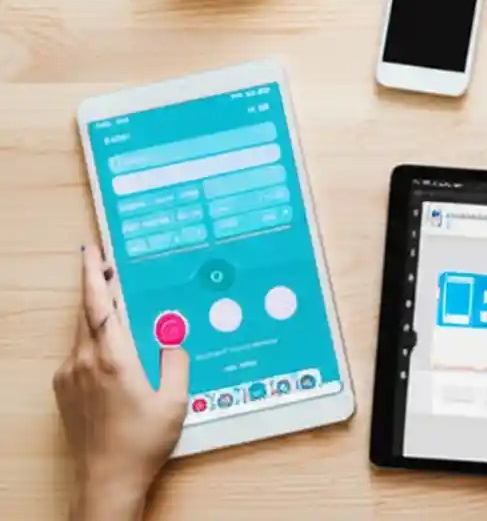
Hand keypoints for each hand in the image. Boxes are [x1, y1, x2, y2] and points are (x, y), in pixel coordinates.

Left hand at [53, 245, 189, 520]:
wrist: (107, 480)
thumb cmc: (142, 442)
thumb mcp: (175, 401)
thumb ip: (176, 361)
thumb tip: (173, 337)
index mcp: (113, 358)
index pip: (98, 305)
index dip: (93, 275)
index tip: (92, 252)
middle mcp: (84, 362)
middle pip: (86, 313)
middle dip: (96, 287)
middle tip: (109, 267)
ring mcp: (70, 376)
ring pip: (82, 333)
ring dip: (98, 316)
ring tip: (118, 306)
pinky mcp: (65, 391)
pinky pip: (80, 354)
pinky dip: (95, 341)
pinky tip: (115, 349)